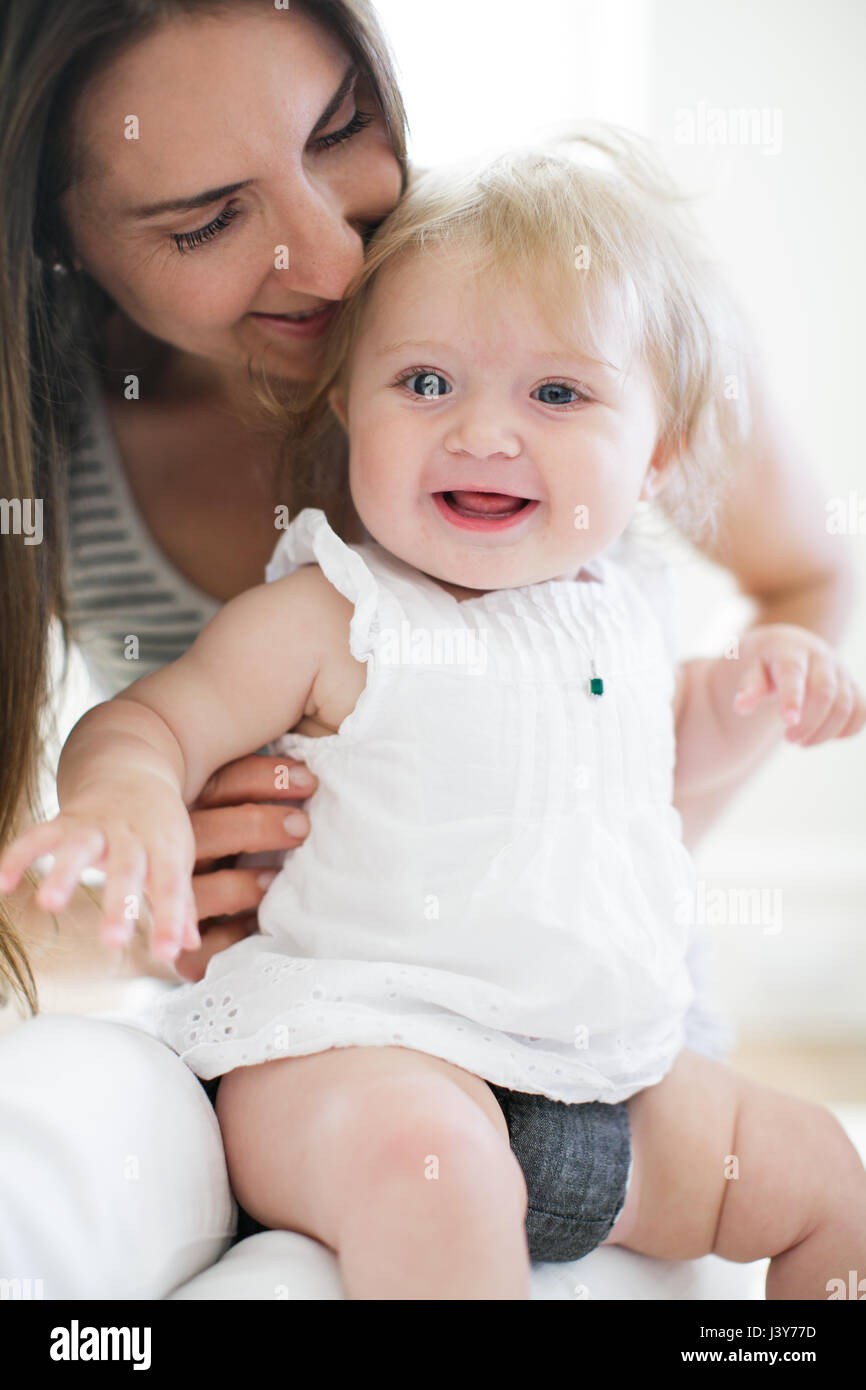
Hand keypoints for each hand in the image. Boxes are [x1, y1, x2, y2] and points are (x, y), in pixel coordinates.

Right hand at [0, 783, 199, 961]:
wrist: (132, 768)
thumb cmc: (157, 824)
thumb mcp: (177, 856)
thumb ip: (182, 902)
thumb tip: (191, 945)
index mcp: (164, 844)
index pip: (171, 884)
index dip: (170, 918)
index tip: (167, 952)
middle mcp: (130, 832)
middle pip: (127, 867)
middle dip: (119, 905)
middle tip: (113, 941)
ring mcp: (95, 824)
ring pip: (79, 846)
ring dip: (63, 873)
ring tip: (48, 904)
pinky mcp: (65, 820)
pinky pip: (38, 836)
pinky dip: (19, 856)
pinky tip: (4, 883)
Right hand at [175, 752, 316, 981]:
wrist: (183, 932)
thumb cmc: (235, 860)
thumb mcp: (240, 818)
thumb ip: (262, 796)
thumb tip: (311, 773)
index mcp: (191, 815)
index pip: (219, 786)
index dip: (262, 778)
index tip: (309, 779)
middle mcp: (176, 858)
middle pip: (206, 833)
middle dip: (256, 825)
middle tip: (302, 826)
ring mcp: (174, 908)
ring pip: (200, 892)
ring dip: (241, 885)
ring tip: (276, 880)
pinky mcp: (186, 957)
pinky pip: (207, 948)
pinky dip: (233, 938)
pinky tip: (258, 929)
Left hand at [732, 624, 865, 745]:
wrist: (791, 647)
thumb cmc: (766, 662)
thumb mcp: (751, 669)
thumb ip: (748, 687)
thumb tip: (741, 706)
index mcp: (791, 651)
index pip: (794, 673)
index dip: (793, 698)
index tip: (788, 722)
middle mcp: (821, 658)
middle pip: (825, 693)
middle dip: (809, 723)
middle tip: (789, 739)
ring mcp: (840, 672)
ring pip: (845, 706)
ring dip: (824, 732)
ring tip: (802, 742)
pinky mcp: (852, 686)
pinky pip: (860, 712)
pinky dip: (847, 730)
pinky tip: (823, 736)